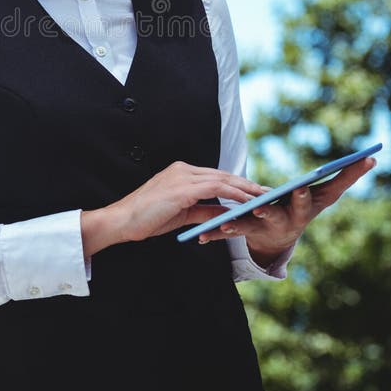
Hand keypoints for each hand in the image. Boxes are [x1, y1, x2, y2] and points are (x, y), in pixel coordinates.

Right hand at [80, 160, 269, 256]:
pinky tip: (248, 202)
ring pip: (223, 179)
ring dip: (246, 188)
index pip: (216, 176)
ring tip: (264, 197)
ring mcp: (183, 176)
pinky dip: (235, 194)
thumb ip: (202, 210)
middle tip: (268, 191)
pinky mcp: (183, 188)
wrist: (122, 221)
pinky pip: (217, 189)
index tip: (255, 191)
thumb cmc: (146, 219)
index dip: (236, 182)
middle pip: (223, 174)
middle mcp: (184, 169)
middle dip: (247, 183)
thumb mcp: (180, 214)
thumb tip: (224, 213)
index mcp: (181, 172)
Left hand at [195, 155, 377, 265]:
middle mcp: (282, 219)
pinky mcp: (243, 231)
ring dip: (233, 225)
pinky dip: (214, 233)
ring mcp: (262, 228)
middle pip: (275, 214)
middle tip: (261, 209)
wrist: (280, 239)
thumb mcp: (325, 195)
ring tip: (219, 224)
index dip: (303, 194)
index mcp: (302, 208)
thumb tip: (373, 158)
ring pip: (246, 226)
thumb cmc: (304, 206)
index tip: (300, 188)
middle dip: (268, 211)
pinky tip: (200, 236)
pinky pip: (227, 232)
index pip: (305, 199)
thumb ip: (347, 176)